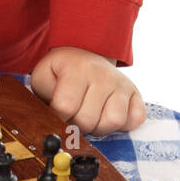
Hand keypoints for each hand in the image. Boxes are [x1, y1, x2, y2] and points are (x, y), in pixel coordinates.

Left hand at [30, 46, 145, 134]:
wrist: (87, 53)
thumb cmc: (63, 71)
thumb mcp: (44, 77)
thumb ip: (44, 97)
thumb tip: (49, 120)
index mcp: (77, 69)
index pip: (65, 107)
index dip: (57, 116)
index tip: (57, 112)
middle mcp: (103, 75)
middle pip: (88, 120)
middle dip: (76, 124)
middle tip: (73, 113)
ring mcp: (122, 84)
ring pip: (112, 122)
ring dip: (98, 127)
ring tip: (91, 115)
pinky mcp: (136, 94)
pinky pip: (134, 121)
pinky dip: (122, 125)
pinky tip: (108, 113)